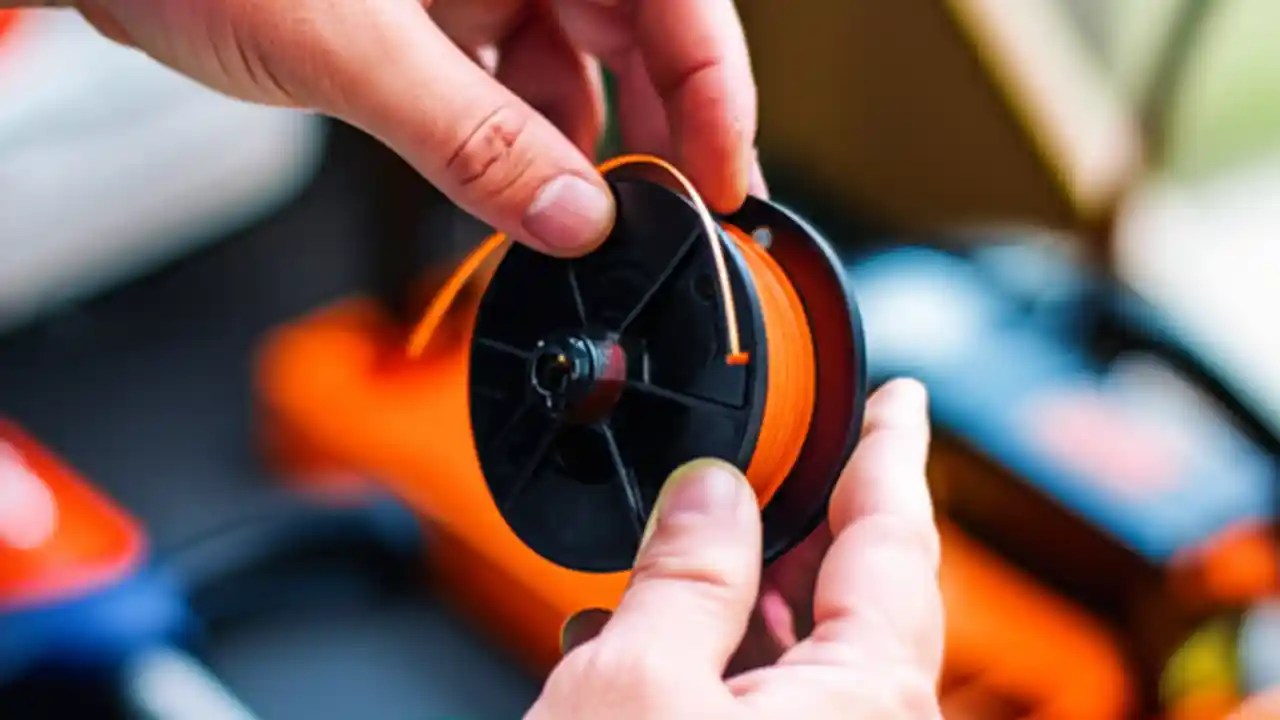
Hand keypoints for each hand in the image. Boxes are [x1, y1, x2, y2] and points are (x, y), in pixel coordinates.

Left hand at [19, 0, 759, 255]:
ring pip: (571, 60)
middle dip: (658, 127)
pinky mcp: (430, 8)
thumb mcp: (350, 46)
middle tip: (671, 219)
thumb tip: (574, 218)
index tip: (722, 181)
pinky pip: (504, 78)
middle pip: (636, 27)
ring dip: (580, 146)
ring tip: (585, 221)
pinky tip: (515, 192)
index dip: (715, 89)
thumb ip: (474, 140)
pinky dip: (515, 139)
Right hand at [536, 379, 943, 718]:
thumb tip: (708, 490)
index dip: (892, 449)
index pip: (897, 537)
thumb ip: (684, 574)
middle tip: (766, 459)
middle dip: (798, 517)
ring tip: (673, 548)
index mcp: (866, 699)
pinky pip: (764, 702)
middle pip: (852, 590)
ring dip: (737, 591)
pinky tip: (642, 638)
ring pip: (803, 649)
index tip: (897, 398)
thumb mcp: (634, 685)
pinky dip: (713, 655)